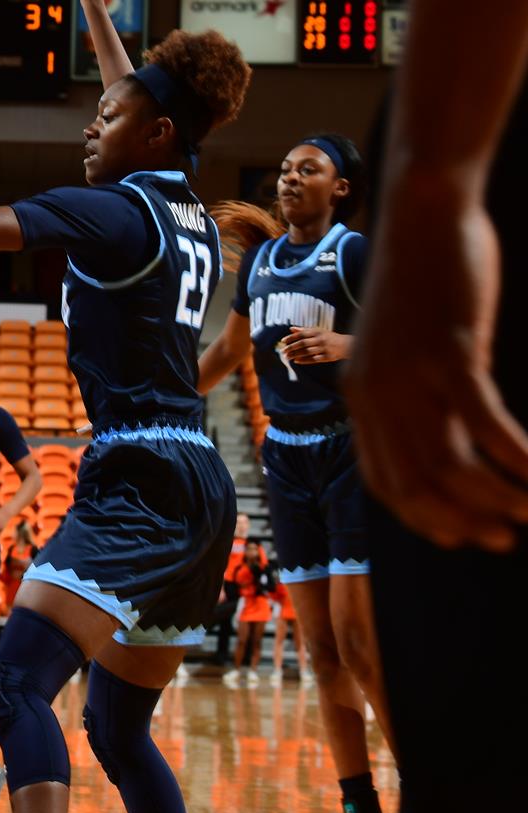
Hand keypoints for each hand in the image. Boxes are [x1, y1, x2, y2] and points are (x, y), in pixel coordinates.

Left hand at [279, 327, 351, 364]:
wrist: (347, 345)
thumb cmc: (329, 337)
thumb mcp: (318, 331)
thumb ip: (305, 330)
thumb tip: (291, 329)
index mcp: (317, 332)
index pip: (301, 334)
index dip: (291, 337)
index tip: (283, 341)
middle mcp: (320, 339)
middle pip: (302, 343)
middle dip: (291, 347)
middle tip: (282, 351)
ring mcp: (324, 348)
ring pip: (306, 352)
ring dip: (295, 355)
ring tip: (287, 357)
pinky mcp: (327, 357)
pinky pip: (313, 359)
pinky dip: (304, 360)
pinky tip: (296, 361)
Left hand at [344, 193, 527, 551]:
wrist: (423, 213)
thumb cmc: (424, 277)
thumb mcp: (405, 343)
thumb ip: (416, 388)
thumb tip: (446, 428)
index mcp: (361, 394)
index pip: (383, 479)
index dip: (422, 516)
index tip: (460, 534)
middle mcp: (376, 393)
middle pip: (416, 484)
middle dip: (460, 521)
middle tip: (502, 538)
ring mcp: (410, 376)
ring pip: (451, 466)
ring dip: (494, 499)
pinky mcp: (450, 354)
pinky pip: (486, 426)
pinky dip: (517, 458)